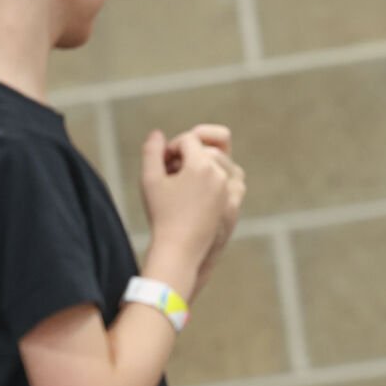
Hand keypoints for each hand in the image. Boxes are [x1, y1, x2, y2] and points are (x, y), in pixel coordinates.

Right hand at [140, 129, 232, 292]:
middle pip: (206, 149)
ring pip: (224, 161)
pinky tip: (206, 185)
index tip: (161, 165)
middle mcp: (222, 174)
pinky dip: (223, 176)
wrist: (180, 251)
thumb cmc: (161, 215)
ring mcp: (232, 190)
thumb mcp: (149, 180)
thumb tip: (158, 133)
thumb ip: (152, 151)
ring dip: (207, 161)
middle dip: (189, 154)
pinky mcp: (235, 204)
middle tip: (171, 170)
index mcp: (202, 166)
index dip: (172, 147)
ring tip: (187, 176)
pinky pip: (236, 179)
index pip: (189, 139)